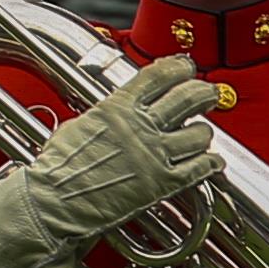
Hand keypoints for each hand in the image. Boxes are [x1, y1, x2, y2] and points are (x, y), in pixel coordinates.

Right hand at [45, 66, 232, 233]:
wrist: (55, 201)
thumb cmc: (58, 168)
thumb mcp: (79, 125)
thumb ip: (106, 114)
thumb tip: (116, 109)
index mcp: (118, 107)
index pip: (159, 75)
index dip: (179, 67)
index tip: (186, 66)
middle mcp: (140, 126)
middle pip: (188, 98)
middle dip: (204, 92)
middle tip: (209, 93)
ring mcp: (154, 154)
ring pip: (199, 133)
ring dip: (205, 132)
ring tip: (203, 133)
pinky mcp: (161, 183)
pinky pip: (199, 169)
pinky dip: (211, 164)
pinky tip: (213, 162)